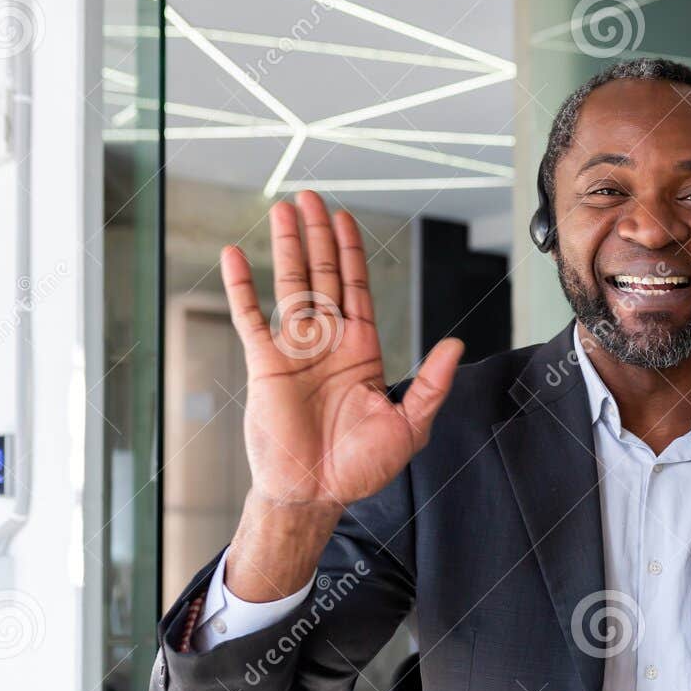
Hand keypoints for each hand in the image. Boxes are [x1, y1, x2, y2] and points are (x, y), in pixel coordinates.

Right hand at [223, 190, 463, 511]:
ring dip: (286, 248)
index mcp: (362, 350)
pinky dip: (240, 286)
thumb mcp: (409, 425)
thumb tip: (456, 344)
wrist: (317, 493)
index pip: (356, 287)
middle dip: (318, 235)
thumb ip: (432, 384)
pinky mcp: (264, 364)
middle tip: (311, 197)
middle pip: (323, 275)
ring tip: (282, 210)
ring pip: (290, 285)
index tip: (344, 218)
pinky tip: (234, 256)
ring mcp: (294, 350)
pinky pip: (249, 317)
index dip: (351, 251)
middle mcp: (327, 342)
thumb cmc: (361, 467)